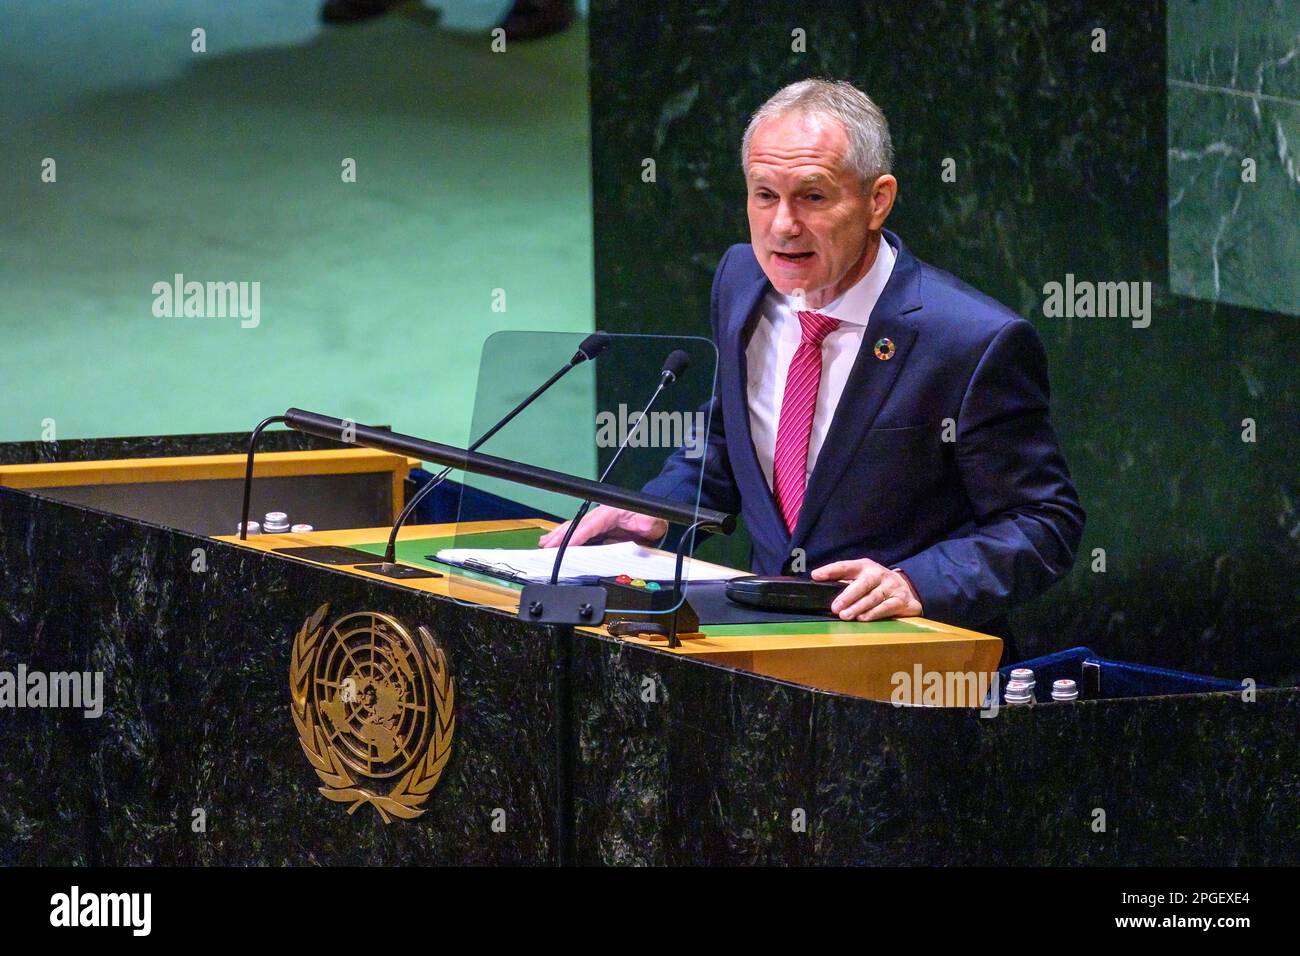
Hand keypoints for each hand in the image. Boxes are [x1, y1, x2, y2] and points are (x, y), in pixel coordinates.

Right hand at [537, 504, 667, 548]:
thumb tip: (643, 526)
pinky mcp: (601, 529)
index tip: (563, 546)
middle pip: (576, 525)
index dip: (575, 536)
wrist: (657, 513)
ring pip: (575, 528)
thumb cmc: (652, 515)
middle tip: (544, 547)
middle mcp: (601, 516)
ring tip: (544, 544)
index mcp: (610, 513)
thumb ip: (645, 524)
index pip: (589, 526)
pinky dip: (568, 538)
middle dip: (559, 536)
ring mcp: (600, 522)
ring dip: (559, 537)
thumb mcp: (651, 520)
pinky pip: (581, 533)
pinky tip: (558, 544)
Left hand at [811, 558, 922, 621]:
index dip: (830, 570)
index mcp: (864, 566)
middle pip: (863, 583)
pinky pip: (887, 607)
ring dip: (858, 607)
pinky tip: (863, 618)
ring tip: (846, 615)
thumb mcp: (861, 578)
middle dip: (848, 596)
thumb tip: (819, 588)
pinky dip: (874, 613)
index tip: (816, 576)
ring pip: (874, 597)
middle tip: (835, 607)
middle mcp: (879, 573)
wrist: (905, 589)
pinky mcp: (901, 599)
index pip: (846, 566)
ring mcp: (892, 586)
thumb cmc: (875, 585)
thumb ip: (843, 582)